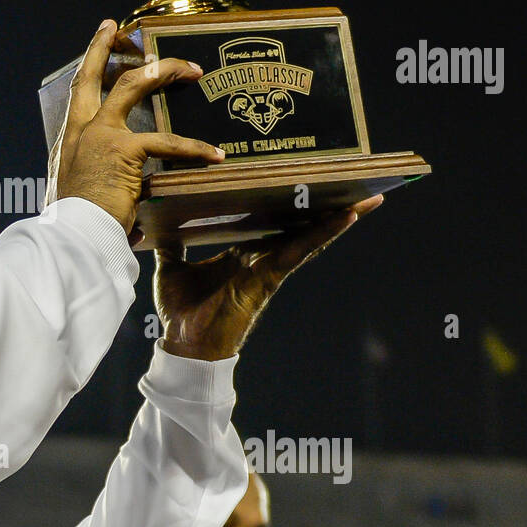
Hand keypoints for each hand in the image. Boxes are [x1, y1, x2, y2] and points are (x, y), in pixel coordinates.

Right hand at [47, 18, 223, 234]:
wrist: (72, 237)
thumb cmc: (77, 227)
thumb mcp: (80, 200)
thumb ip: (103, 190)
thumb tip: (131, 213)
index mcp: (68, 141)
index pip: (78, 92)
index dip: (90, 60)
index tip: (101, 35)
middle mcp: (81, 131)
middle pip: (97, 76)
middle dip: (110, 48)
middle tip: (124, 28)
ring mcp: (101, 136)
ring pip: (134, 86)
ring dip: (165, 72)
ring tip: (192, 71)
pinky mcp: (124, 150)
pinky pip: (166, 142)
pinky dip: (194, 149)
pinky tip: (215, 155)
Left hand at [154, 195, 384, 360]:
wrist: (184, 343)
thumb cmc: (181, 310)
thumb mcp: (172, 267)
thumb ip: (172, 244)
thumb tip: (160, 220)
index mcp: (242, 253)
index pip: (272, 224)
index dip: (291, 206)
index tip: (307, 183)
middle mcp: (261, 258)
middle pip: (299, 228)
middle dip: (326, 208)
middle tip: (351, 184)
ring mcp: (269, 268)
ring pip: (309, 236)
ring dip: (337, 218)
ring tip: (365, 198)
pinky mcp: (271, 276)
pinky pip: (301, 249)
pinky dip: (324, 233)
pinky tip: (347, 216)